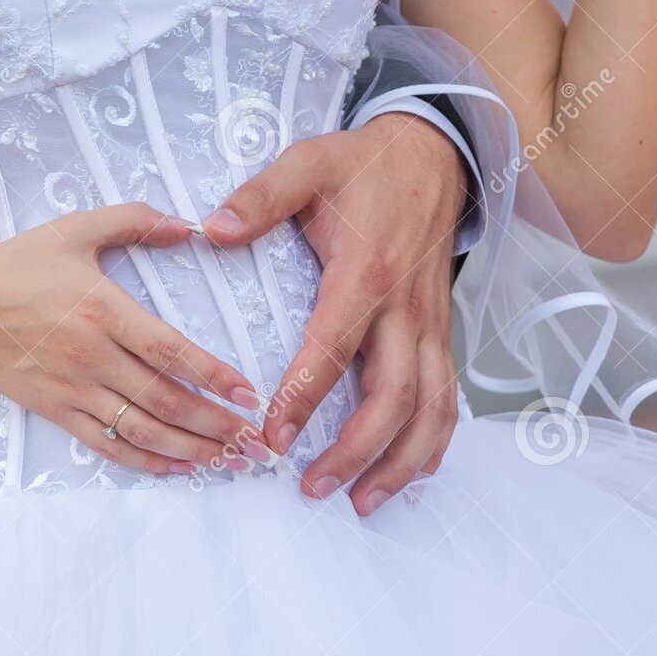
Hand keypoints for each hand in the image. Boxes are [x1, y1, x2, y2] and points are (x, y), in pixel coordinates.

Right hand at [0, 202, 267, 473]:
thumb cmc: (18, 266)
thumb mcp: (74, 229)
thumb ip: (135, 220)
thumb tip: (192, 225)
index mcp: (103, 309)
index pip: (171, 351)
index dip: (214, 375)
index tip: (248, 393)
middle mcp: (93, 356)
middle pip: (166, 399)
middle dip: (217, 424)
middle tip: (256, 442)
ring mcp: (74, 389)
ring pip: (144, 429)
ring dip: (192, 449)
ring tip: (230, 460)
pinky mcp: (57, 410)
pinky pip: (108, 444)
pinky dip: (146, 460)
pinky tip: (178, 468)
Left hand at [203, 113, 465, 513]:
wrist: (432, 154)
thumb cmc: (363, 166)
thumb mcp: (308, 163)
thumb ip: (261, 197)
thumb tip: (209, 228)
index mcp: (365, 274)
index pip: (334, 348)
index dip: (304, 397)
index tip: (272, 437)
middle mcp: (404, 309)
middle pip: (393, 396)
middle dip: (357, 449)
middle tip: (314, 486)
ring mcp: (429, 325)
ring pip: (432, 408)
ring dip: (403, 462)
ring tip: (364, 501)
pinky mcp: (440, 333)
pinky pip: (447, 397)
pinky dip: (433, 442)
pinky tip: (407, 473)